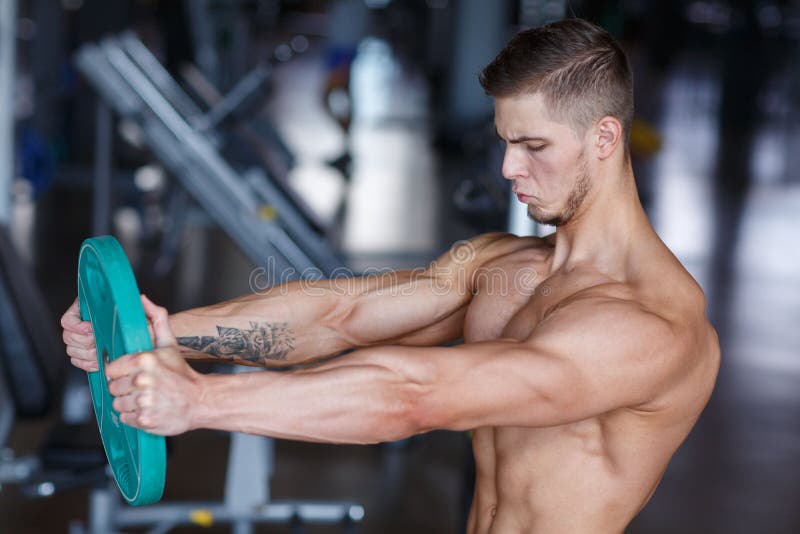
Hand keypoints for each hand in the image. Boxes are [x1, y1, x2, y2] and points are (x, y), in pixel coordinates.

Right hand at [62, 295, 157, 372]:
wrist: (146, 344)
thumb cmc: (145, 328)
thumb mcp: (148, 317)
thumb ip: (146, 308)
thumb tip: (141, 299)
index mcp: (91, 310)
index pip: (68, 319)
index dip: (77, 325)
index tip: (91, 328)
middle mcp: (83, 324)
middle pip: (68, 337)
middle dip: (84, 341)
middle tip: (98, 343)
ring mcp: (83, 340)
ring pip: (72, 350)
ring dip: (86, 353)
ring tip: (101, 352)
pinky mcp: (85, 355)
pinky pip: (77, 361)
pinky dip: (87, 363)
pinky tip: (99, 362)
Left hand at [106, 295, 202, 435]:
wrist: (200, 400)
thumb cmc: (181, 373)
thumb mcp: (169, 345)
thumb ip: (156, 320)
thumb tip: (142, 299)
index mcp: (144, 360)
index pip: (110, 369)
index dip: (121, 372)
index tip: (134, 374)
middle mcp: (142, 380)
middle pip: (113, 388)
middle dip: (125, 389)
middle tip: (143, 388)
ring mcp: (144, 401)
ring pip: (118, 404)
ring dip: (130, 404)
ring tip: (147, 399)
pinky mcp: (145, 419)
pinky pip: (125, 419)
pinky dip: (134, 417)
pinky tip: (149, 410)